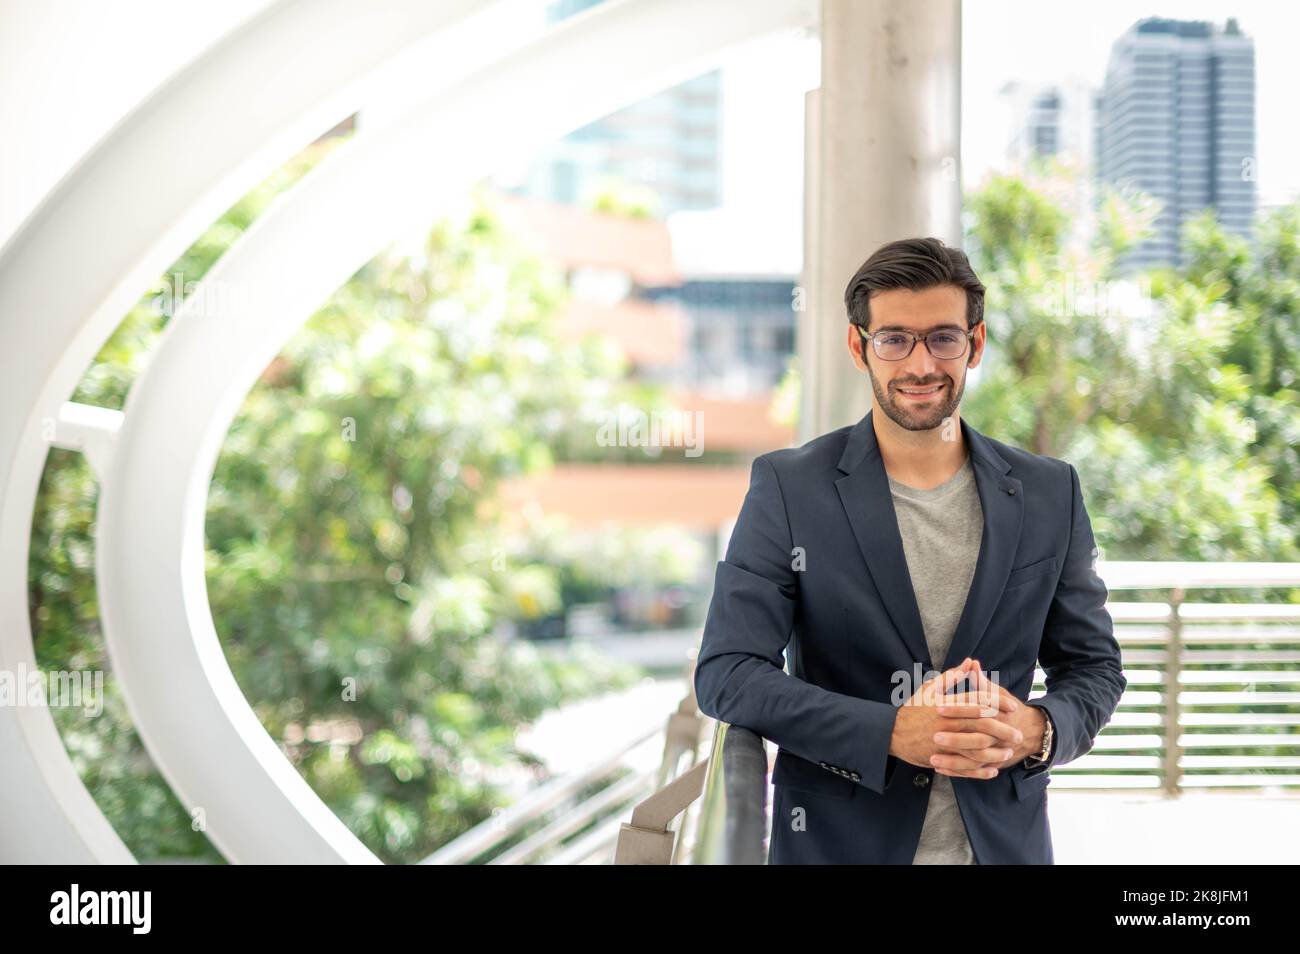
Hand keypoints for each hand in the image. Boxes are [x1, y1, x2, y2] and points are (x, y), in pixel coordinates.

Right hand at [889, 657, 1022, 777]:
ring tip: (1008, 753)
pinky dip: (981, 770)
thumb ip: (953, 676)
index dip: (999, 703)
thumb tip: (970, 662)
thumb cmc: (913, 709)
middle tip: (1018, 734)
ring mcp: (945, 742)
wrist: (892, 732)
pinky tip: (993, 770)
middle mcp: (948, 722)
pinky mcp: (941, 758)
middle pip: (983, 725)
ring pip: (977, 748)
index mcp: (948, 704)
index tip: (1013, 707)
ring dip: (996, 752)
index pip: (979, 701)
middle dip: (1004, 730)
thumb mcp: (931, 688)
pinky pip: (966, 767)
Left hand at [931, 659, 1045, 777]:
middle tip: (933, 736)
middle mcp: (999, 735)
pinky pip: (975, 772)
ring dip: (953, 760)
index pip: (977, 710)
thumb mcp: (996, 694)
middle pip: (978, 737)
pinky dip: (957, 771)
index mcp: (998, 714)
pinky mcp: (993, 764)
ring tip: (932, 758)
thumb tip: (971, 663)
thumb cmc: (1005, 709)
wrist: (1029, 731)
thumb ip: (981, 681)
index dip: (958, 708)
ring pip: (975, 759)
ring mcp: (997, 752)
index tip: (937, 707)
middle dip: (956, 738)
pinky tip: (939, 769)